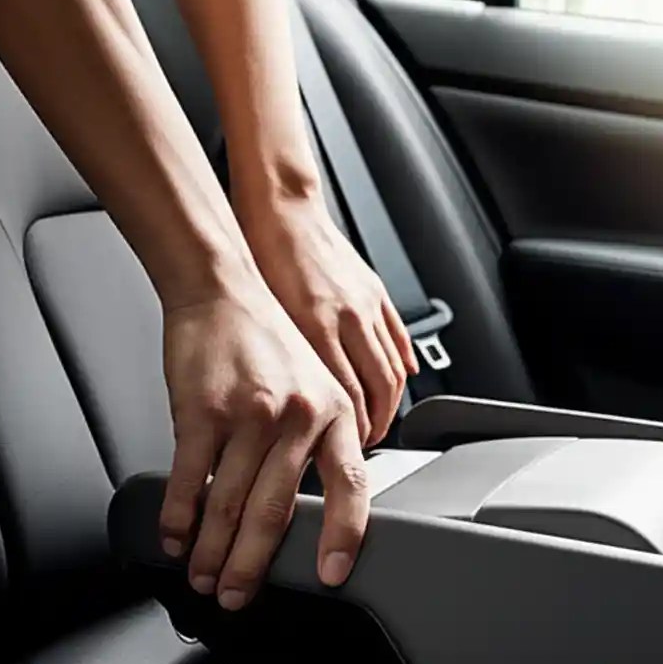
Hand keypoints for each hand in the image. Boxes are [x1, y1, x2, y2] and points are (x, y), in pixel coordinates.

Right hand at [157, 278, 369, 609]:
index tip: (332, 573)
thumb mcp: (317, 386)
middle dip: (254, 563)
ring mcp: (251, 413)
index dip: (343, 535)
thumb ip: (321, 442)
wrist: (223, 291)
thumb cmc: (268, 343)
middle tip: (238, 593)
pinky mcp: (204, 410)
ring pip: (230, 503)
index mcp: (335, 412)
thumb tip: (314, 508)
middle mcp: (300, 414)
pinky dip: (180, 516)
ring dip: (213, 550)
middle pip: (277, 509)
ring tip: (204, 574)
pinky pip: (190, 479)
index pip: (351, 486)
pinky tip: (176, 537)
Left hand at [237, 193, 418, 447]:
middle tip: (364, 446)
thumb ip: (282, 362)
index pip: (346, 397)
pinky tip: (399, 381)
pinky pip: (399, 338)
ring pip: (393, 368)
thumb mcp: (261, 317)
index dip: (350, 434)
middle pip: (379, 389)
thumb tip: (290, 407)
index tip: (342, 454)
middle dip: (377, 426)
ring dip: (391, 403)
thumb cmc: (259, 256)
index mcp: (315, 325)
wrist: (280, 209)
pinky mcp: (376, 292)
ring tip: (379, 423)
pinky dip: (403, 366)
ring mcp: (367, 304)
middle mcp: (347, 317)